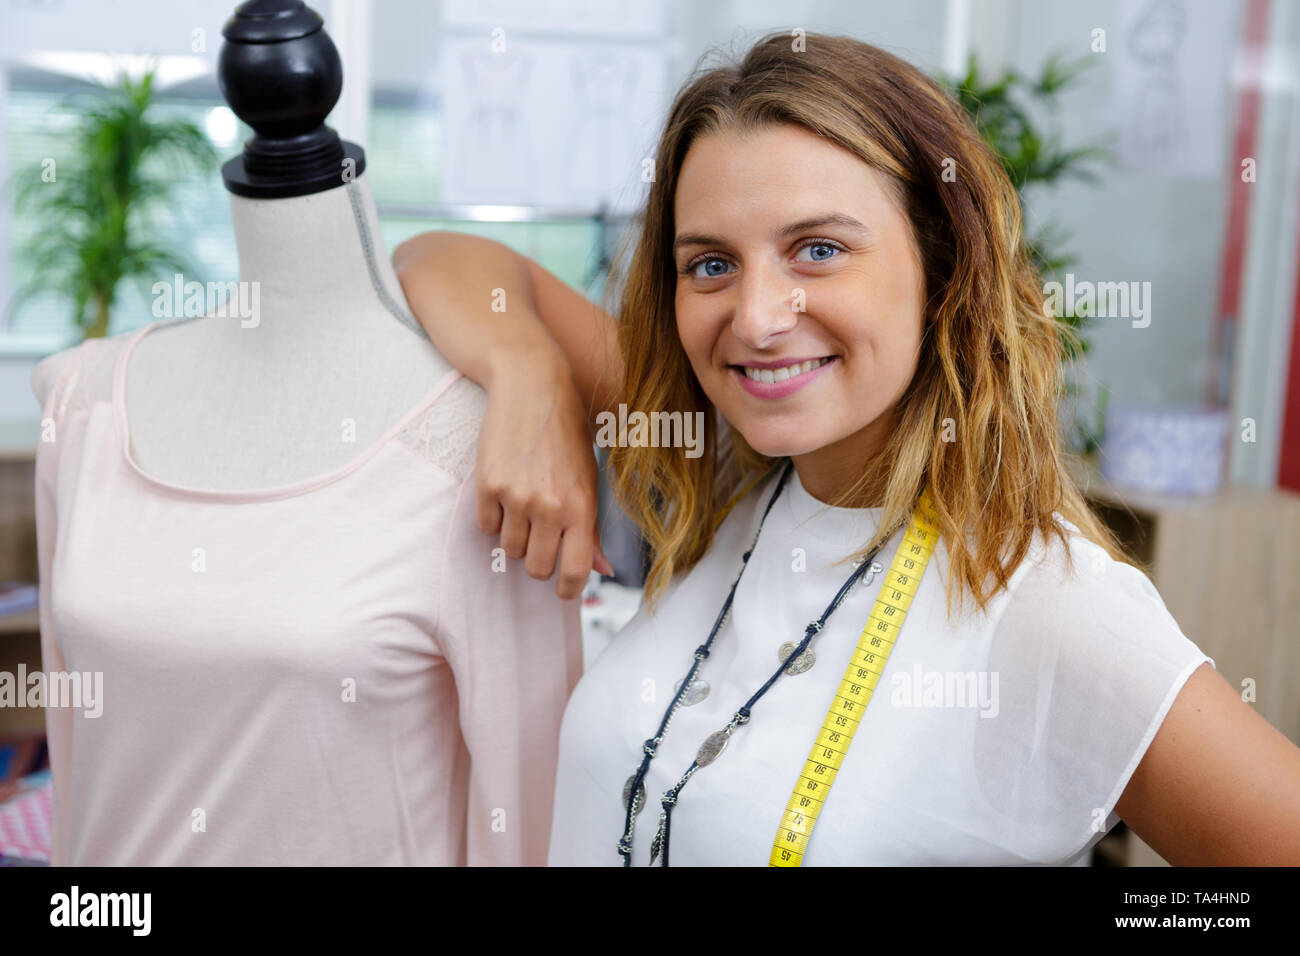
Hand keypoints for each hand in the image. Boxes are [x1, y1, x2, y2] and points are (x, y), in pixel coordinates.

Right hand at [476, 345, 613, 598]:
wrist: (532, 387)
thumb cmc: (567, 434)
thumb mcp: (590, 479)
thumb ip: (591, 528)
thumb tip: (601, 570)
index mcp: (582, 507)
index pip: (575, 571)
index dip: (569, 590)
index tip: (564, 591)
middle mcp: (550, 506)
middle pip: (536, 569)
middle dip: (538, 563)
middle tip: (541, 542)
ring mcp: (516, 497)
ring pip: (509, 549)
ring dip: (515, 537)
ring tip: (524, 505)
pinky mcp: (488, 485)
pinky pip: (486, 527)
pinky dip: (494, 517)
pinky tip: (505, 490)